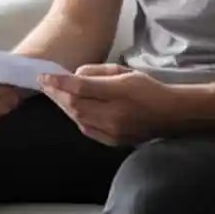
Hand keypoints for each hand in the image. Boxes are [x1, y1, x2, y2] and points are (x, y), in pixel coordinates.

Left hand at [37, 64, 181, 145]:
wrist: (170, 114)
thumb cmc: (149, 88)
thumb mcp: (125, 72)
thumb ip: (99, 73)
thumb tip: (75, 76)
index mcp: (119, 92)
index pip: (81, 88)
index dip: (60, 82)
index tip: (44, 76)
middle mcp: (114, 114)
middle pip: (75, 105)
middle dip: (57, 94)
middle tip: (45, 84)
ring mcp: (112, 131)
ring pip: (77, 118)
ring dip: (64, 106)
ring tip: (55, 95)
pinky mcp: (112, 141)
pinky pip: (86, 129)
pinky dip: (76, 118)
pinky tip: (73, 109)